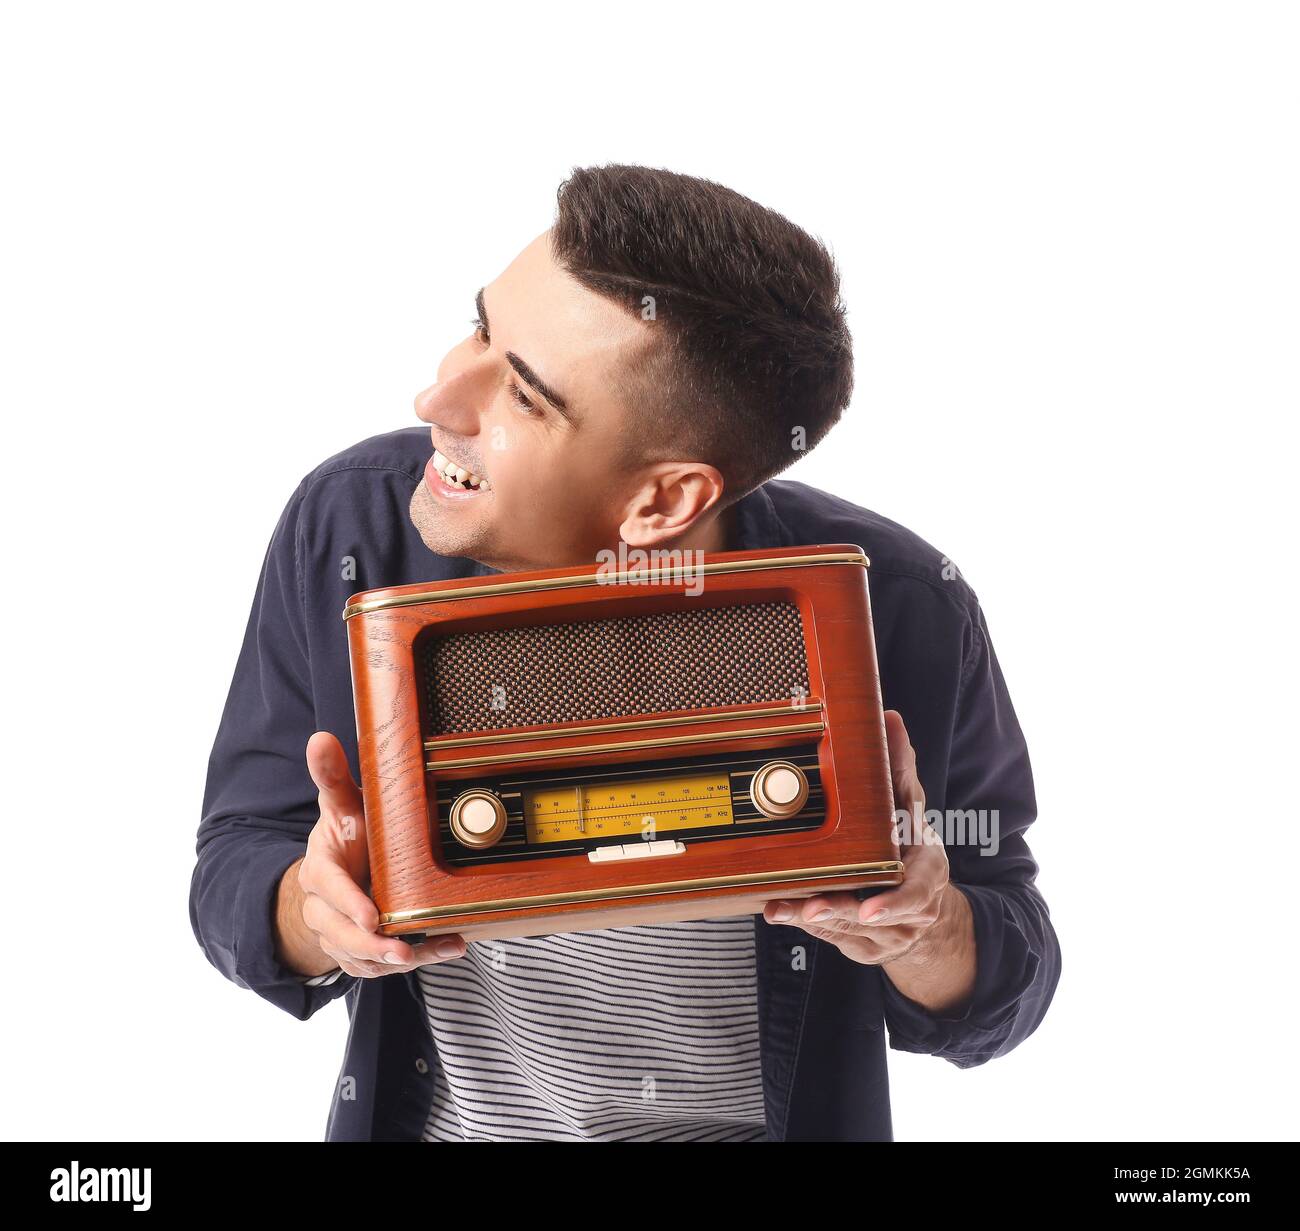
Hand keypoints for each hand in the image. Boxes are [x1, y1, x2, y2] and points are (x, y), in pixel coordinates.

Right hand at [274, 731, 466, 978]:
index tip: (372, 917)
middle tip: (402, 950)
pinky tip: (446, 948)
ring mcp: (341, 933)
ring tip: (433, 951)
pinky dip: (416, 959)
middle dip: (371, 945)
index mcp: (319, 870)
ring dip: (397, 958)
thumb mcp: (340, 804)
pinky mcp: (360, 952)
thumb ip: (332, 776)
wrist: (337, 872)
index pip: (328, 888)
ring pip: (361, 956)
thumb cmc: (345, 835)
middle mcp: (325, 907)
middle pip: (340, 933)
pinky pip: (380, 966)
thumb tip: (319, 738)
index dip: (348, 903)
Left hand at [762, 709, 954, 966]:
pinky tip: (779, 909)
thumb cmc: (912, 846)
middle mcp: (910, 912)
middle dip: (838, 912)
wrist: (925, 905)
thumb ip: (899, 766)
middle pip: (871, 917)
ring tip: (783, 907)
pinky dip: (804, 923)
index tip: (870, 909)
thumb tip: (891, 718)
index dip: (894, 903)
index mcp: (927, 874)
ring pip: (846, 930)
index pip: (916, 895)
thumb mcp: (910, 805)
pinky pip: (830, 937)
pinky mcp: (861, 946)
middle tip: (811, 908)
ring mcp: (886, 934)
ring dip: (812, 918)